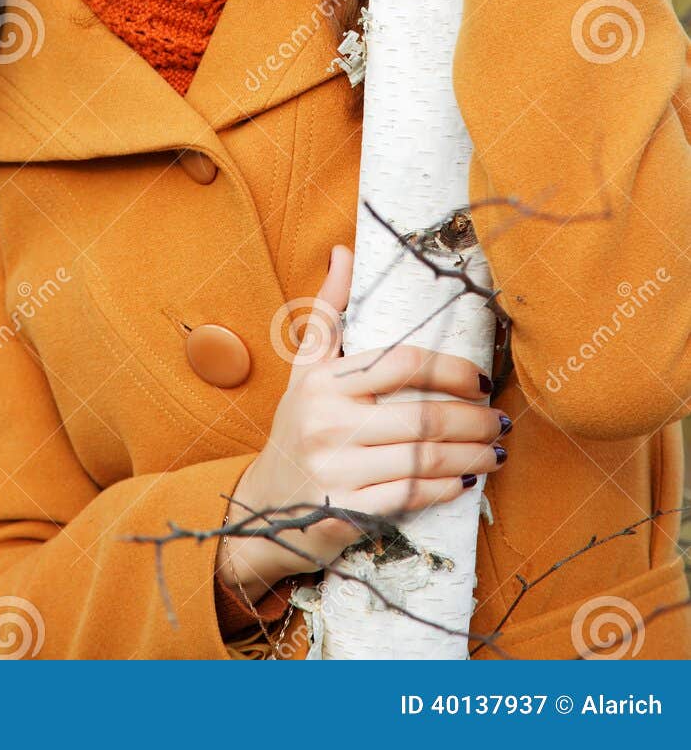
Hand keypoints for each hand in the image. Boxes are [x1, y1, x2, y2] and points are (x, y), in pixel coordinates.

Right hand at [219, 245, 507, 598]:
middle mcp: (326, 422)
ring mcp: (335, 469)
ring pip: (423, 460)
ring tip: (496, 451)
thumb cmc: (297, 426)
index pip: (400, 364)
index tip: (482, 379)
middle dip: (474, 419)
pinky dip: (445, 488)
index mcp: (322, 381)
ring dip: (471, 455)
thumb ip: (328, 312)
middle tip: (501, 420)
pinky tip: (465, 481)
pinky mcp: (344, 514)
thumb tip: (343, 252)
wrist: (265, 507)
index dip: (451, 370)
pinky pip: (409, 497)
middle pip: (422, 416)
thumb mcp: (305, 370)